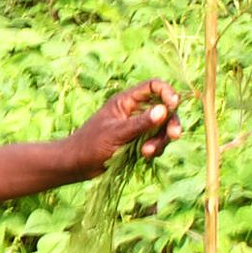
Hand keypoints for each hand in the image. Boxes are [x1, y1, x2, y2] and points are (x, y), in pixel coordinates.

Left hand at [69, 79, 184, 173]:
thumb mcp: (117, 133)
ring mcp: (137, 127)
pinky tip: (145, 157)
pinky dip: (155, 149)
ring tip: (146, 153)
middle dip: (170, 122)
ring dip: (160, 140)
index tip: (174, 104)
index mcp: (126, 101)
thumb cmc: (91, 144)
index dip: (167, 93)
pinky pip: (156, 142)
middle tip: (174, 135)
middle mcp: (134, 111)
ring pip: (162, 128)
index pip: (153, 87)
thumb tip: (164, 110)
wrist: (77, 164)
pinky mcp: (139, 142)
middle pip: (164, 109)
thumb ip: (141, 123)